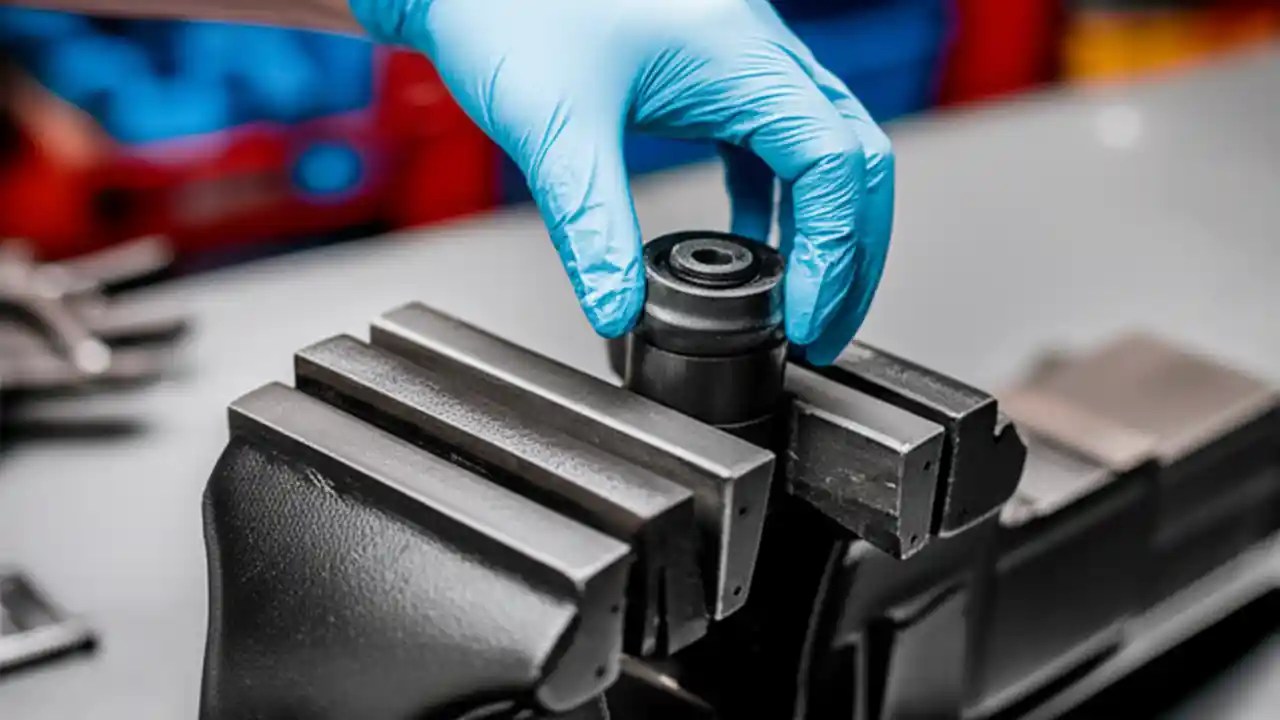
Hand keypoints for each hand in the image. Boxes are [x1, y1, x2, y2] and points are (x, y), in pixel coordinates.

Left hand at [349, 0, 893, 363]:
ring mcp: (738, 61)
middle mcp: (755, 51)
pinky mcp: (710, 75)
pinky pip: (773, 144)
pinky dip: (776, 205)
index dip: (834, 252)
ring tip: (802, 304)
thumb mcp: (554, 128)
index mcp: (739, 56)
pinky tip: (749, 249)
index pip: (834, 163)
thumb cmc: (507, 6)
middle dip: (852, 253)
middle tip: (823, 330)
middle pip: (854, 157)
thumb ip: (593, 227)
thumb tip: (619, 310)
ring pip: (825, 150)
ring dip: (824, 231)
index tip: (805, 318)